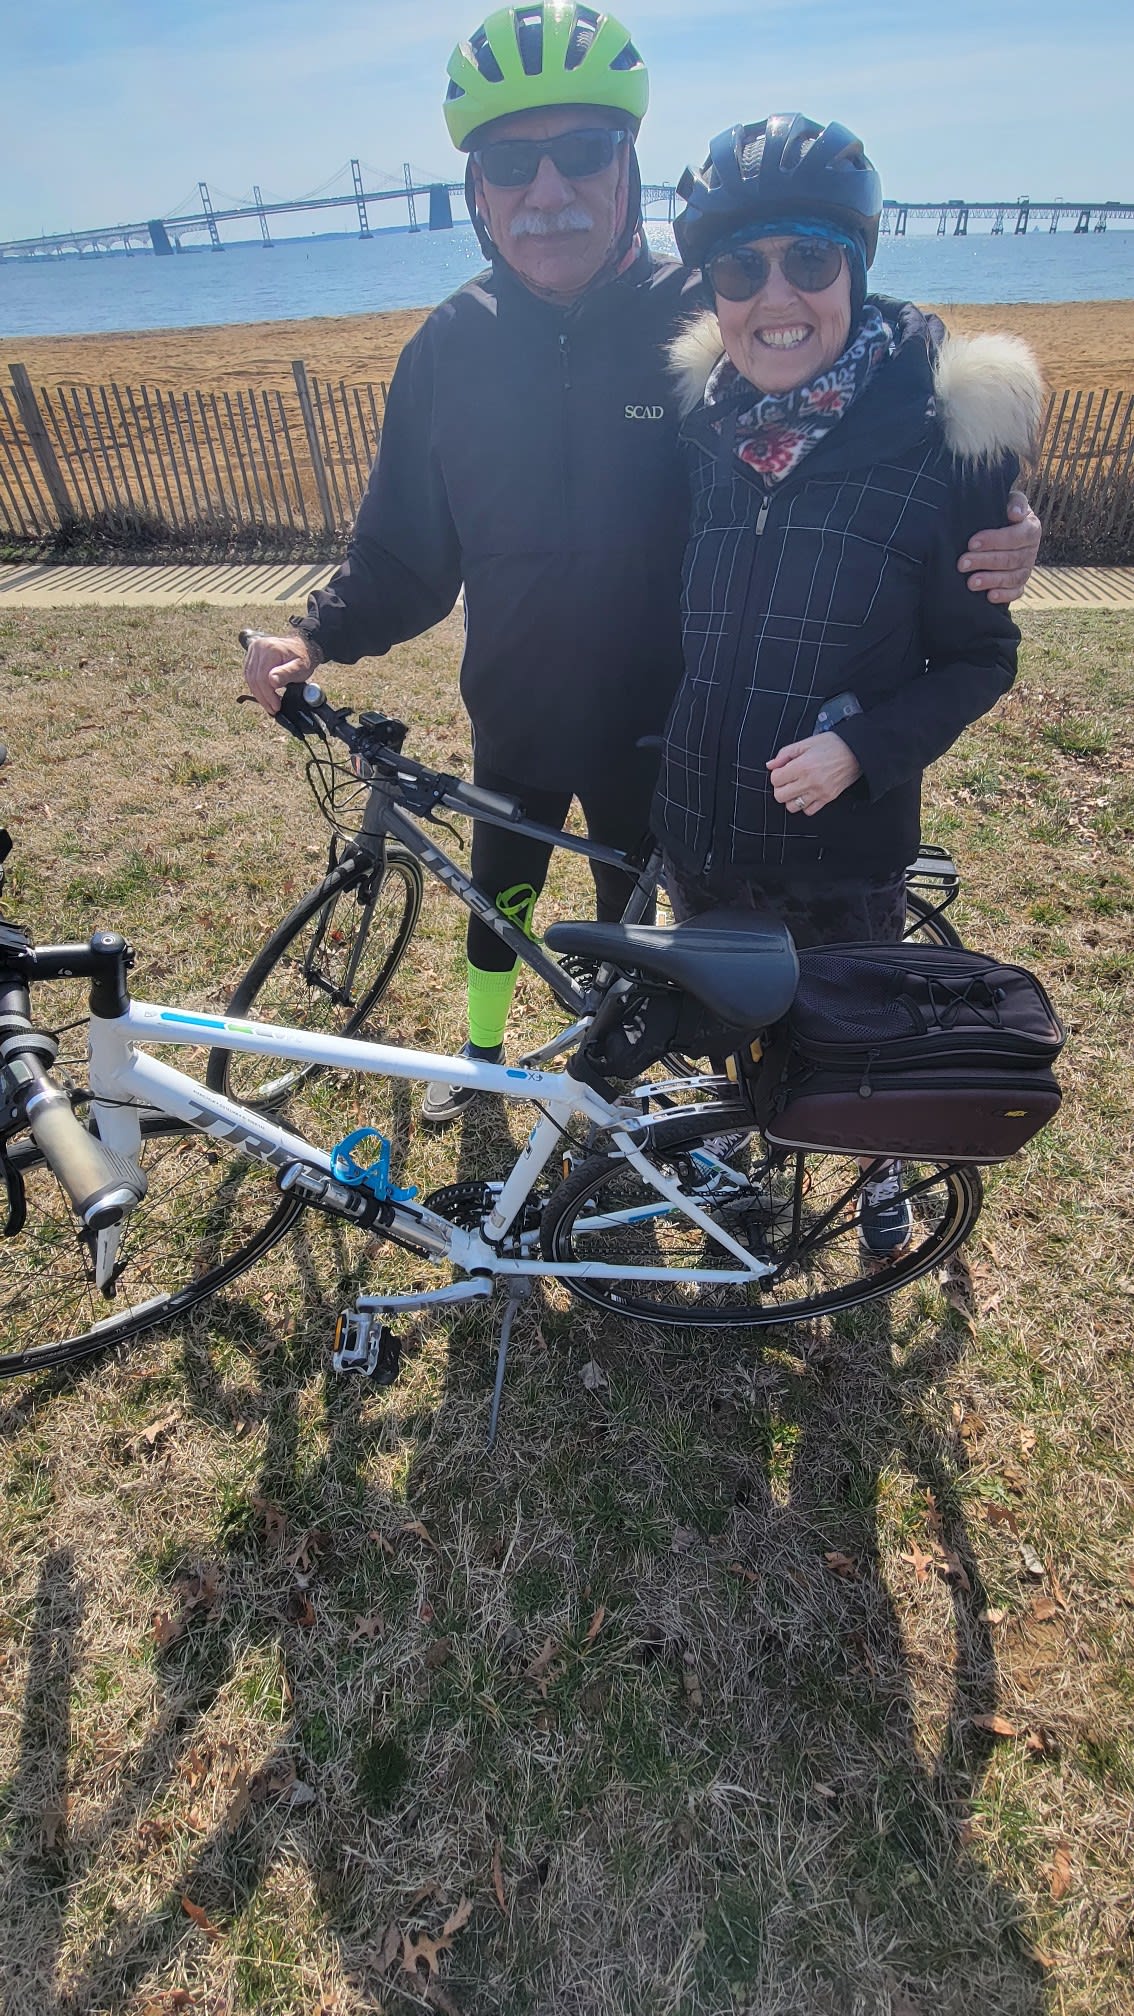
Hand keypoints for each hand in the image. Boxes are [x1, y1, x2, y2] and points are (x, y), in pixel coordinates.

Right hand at [243, 632, 321, 714]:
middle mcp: (258, 647)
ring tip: (268, 705)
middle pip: (254, 678)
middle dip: (263, 697)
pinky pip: (248, 674)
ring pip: (249, 677)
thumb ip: (287, 674)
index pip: (262, 677)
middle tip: (272, 709)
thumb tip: (272, 681)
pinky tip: (263, 695)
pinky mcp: (251, 655)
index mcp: (270, 649)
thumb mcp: (300, 667)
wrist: (302, 647)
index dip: (268, 695)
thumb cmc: (303, 657)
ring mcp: (253, 650)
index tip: (276, 706)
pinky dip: (255, 687)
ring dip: (258, 694)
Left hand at [767, 732, 861, 814]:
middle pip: (780, 796)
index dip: (776, 774)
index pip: (775, 780)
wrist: (857, 752)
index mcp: (803, 766)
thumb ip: (786, 753)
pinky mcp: (827, 799)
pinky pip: (808, 811)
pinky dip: (804, 805)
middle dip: (780, 787)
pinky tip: (806, 794)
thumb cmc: (834, 745)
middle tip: (787, 780)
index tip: (782, 770)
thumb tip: (771, 765)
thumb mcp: (807, 743)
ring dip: (791, 798)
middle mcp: (810, 782)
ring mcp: (819, 792)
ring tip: (796, 788)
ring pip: (792, 807)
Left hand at [957, 488, 1040, 602]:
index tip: (971, 543)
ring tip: (971, 583)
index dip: (994, 540)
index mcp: (1031, 528)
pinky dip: (1004, 595)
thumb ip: (1014, 501)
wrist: (1003, 527)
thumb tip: (1014, 513)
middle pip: (1010, 559)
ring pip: (1012, 577)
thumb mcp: (1009, 500)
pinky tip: (989, 597)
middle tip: (962, 564)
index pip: (1016, 536)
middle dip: (984, 561)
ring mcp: (1026, 568)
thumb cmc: (1002, 512)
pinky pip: (1016, 592)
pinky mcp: (1020, 583)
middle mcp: (1031, 550)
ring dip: (991, 581)